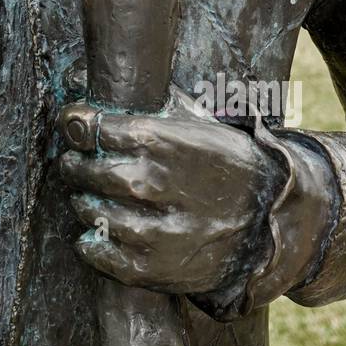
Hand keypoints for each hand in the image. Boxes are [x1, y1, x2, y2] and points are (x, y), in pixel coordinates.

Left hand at [58, 88, 285, 297]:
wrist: (273, 221)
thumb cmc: (226, 163)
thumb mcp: (198, 122)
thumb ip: (150, 101)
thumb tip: (86, 76)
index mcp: (166, 143)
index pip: (100, 128)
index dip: (80, 125)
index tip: (75, 126)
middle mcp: (160, 184)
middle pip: (93, 172)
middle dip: (76, 166)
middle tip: (73, 164)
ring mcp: (159, 231)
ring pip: (96, 213)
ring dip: (83, 203)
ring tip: (86, 196)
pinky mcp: (158, 268)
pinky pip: (106, 256)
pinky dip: (91, 245)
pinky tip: (93, 232)